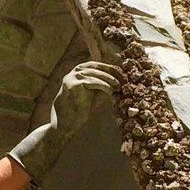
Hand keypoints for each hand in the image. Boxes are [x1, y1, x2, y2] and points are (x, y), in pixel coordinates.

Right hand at [9, 61, 121, 182]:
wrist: (67, 123)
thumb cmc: (80, 109)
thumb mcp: (95, 94)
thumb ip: (103, 85)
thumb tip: (120, 79)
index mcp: (79, 70)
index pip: (97, 65)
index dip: (110, 69)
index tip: (122, 74)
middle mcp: (75, 71)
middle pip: (97, 68)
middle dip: (112, 73)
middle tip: (123, 79)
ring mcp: (72, 77)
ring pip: (96, 74)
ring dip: (109, 80)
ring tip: (118, 86)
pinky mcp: (73, 84)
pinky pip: (93, 82)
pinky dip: (104, 85)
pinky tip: (111, 91)